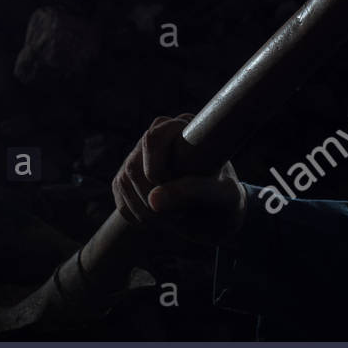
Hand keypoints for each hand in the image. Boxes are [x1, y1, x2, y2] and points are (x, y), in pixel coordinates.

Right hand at [112, 113, 246, 246]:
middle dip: (155, 198)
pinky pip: (121, 202)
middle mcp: (157, 137)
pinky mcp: (127, 180)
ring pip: (124, 184)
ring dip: (148, 212)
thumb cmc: (227, 199)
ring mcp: (138, 157)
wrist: (218, 215)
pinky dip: (139, 218)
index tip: (176, 191)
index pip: (153, 138)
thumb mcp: (222, 194)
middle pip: (134, 167)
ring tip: (176, 217)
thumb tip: (154, 200)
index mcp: (183, 128)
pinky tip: (162, 219)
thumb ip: (194, 191)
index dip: (157, 169)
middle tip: (181, 214)